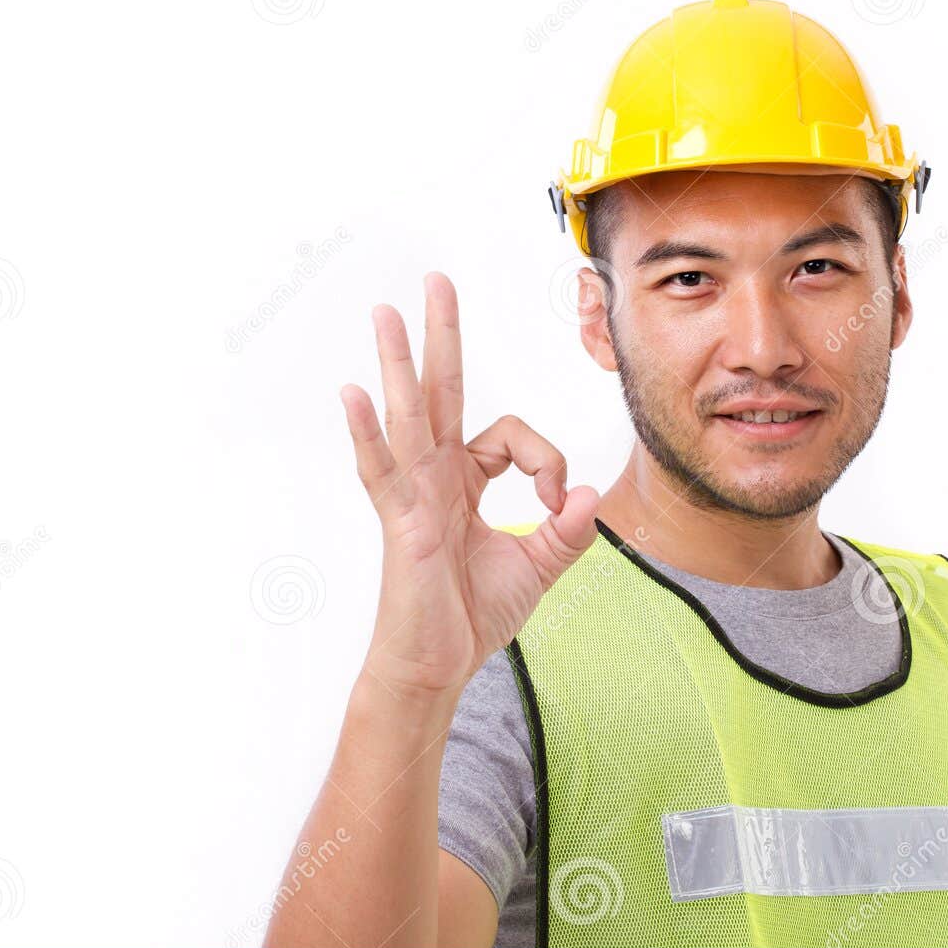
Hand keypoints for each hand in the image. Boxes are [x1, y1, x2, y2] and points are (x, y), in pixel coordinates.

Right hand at [339, 271, 598, 695]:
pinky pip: (381, 470)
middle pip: (441, 391)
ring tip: (386, 312)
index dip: (548, 460)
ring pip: (408, 415)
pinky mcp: (401, 522)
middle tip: (437, 281)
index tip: (562, 503)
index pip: (510, 436)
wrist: (437, 666)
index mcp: (465, 480)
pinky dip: (367, 433)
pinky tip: (354, 395)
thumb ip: (568, 529)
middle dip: (441, 335)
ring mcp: (414, 494)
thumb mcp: (538, 566)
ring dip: (397, 361)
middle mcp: (435, 476)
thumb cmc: (473, 616)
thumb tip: (593, 494)